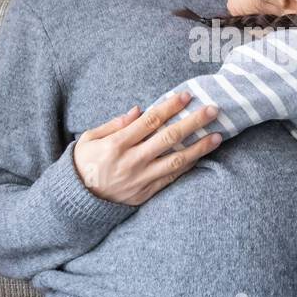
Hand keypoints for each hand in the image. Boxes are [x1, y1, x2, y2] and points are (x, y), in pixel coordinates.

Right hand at [72, 91, 221, 204]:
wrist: (78, 200)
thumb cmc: (84, 163)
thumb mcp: (89, 139)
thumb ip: (114, 124)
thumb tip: (138, 111)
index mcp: (116, 144)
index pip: (150, 121)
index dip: (170, 107)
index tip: (187, 96)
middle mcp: (131, 161)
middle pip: (168, 138)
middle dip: (193, 122)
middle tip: (212, 110)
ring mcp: (140, 179)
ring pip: (176, 161)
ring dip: (199, 148)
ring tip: (218, 136)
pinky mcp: (146, 193)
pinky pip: (171, 178)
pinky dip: (187, 166)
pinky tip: (201, 155)